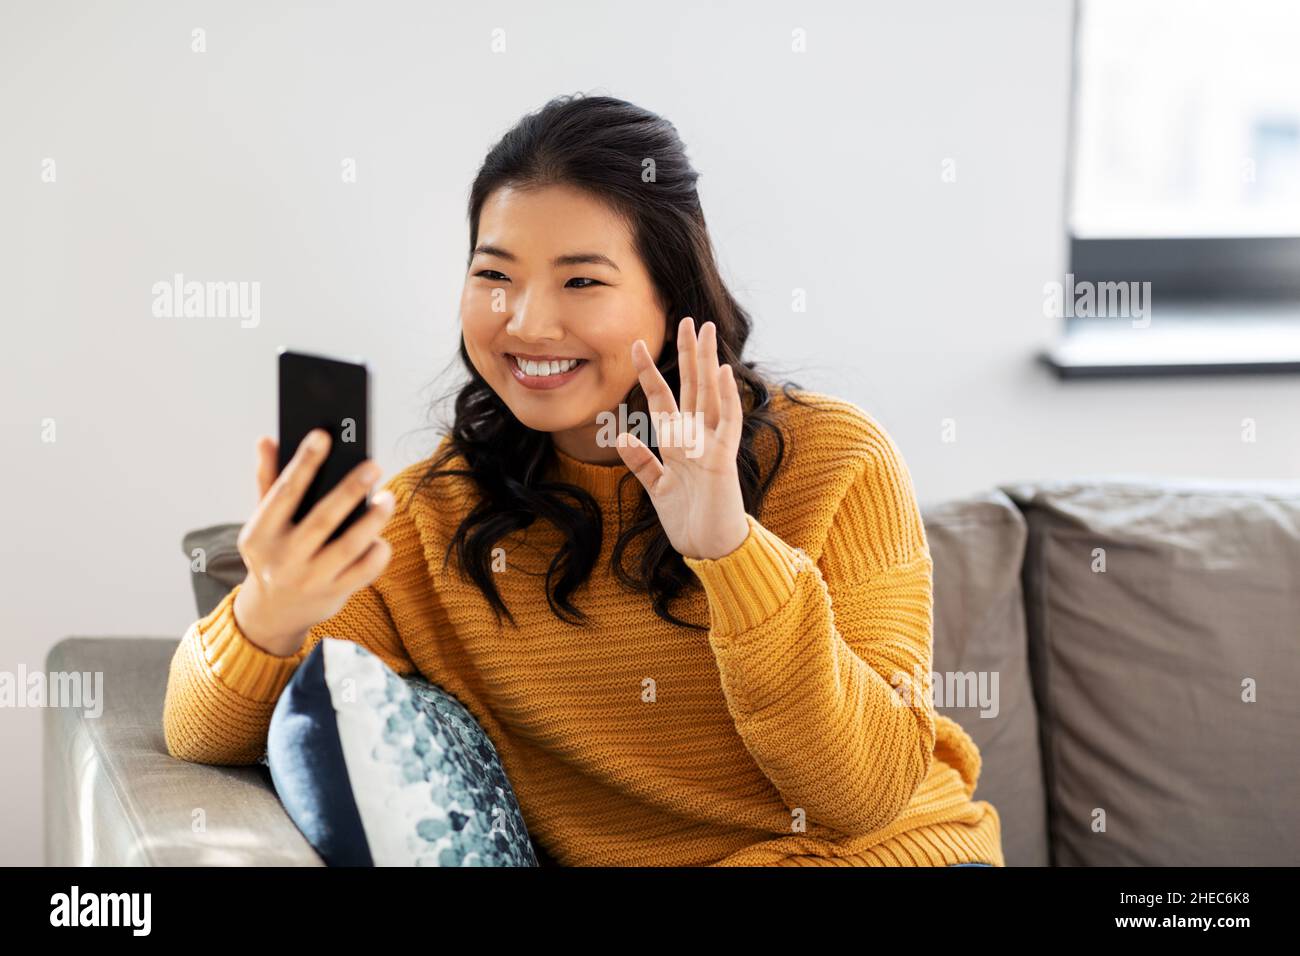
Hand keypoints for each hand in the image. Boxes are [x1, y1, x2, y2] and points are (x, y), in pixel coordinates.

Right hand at [230, 430, 394, 655]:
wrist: (274, 613)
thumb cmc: (272, 554)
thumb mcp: (262, 523)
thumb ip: (267, 482)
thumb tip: (267, 440)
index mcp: (260, 534)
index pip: (283, 492)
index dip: (303, 463)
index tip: (323, 435)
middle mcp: (283, 558)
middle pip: (322, 519)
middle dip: (350, 490)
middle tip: (373, 465)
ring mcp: (310, 579)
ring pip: (349, 546)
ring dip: (373, 520)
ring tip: (388, 497)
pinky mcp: (334, 594)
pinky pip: (365, 571)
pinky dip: (377, 552)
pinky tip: (382, 535)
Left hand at [615, 316, 750, 560]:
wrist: (710, 547)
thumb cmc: (688, 519)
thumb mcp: (656, 486)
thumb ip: (641, 461)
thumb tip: (620, 436)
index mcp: (678, 441)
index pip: (664, 397)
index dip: (651, 371)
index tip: (638, 344)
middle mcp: (696, 436)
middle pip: (691, 386)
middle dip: (688, 354)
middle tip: (688, 319)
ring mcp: (711, 444)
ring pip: (709, 394)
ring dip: (706, 363)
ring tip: (705, 331)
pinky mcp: (723, 458)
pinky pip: (726, 422)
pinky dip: (725, 397)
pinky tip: (721, 371)